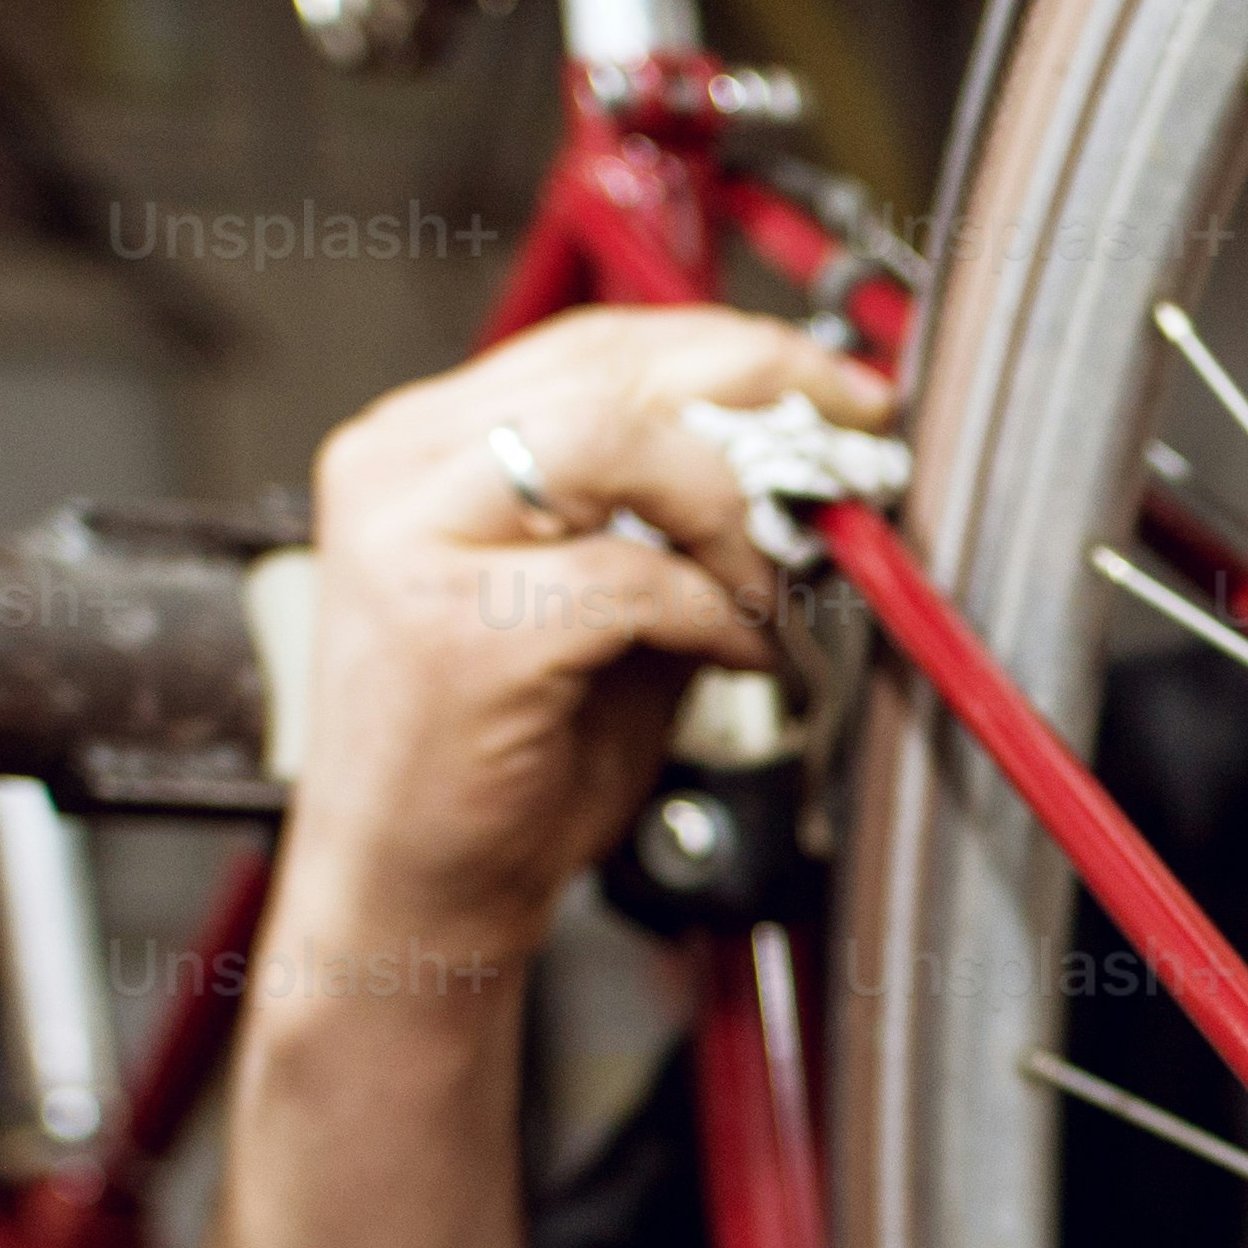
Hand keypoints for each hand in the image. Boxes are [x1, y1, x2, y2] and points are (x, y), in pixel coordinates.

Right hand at [278, 309, 894, 987]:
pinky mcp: (460, 629)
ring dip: (732, 500)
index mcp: (417, 448)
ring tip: (778, 572)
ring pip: (619, 441)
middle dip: (759, 393)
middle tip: (848, 442)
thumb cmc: (500, 769)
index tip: (827, 387)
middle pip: (612, 368)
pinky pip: (636, 577)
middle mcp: (400, 472)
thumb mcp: (590, 609)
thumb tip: (802, 463)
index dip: (729, 352)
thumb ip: (663, 523)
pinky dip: (718, 613)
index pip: (592, 345)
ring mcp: (415, 544)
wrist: (410, 902)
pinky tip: (747, 655)